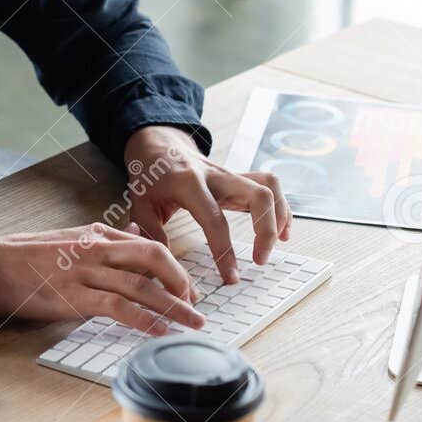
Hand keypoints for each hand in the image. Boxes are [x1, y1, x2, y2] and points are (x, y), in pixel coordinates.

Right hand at [0, 224, 205, 335]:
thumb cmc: (22, 257)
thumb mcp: (68, 238)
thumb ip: (103, 238)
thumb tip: (134, 230)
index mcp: (96, 235)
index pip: (148, 246)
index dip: (174, 268)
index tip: (186, 288)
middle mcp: (97, 249)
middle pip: (155, 258)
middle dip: (182, 282)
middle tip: (196, 304)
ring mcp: (86, 272)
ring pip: (143, 285)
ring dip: (174, 306)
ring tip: (193, 323)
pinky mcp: (75, 297)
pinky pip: (120, 308)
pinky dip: (145, 320)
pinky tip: (161, 331)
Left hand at [123, 125, 291, 282]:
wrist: (157, 145)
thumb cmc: (149, 176)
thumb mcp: (139, 204)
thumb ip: (153, 235)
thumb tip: (169, 270)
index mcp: (189, 183)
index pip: (215, 220)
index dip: (225, 252)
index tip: (231, 277)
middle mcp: (216, 175)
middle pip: (258, 195)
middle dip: (267, 230)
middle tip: (260, 260)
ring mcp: (230, 174)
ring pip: (270, 186)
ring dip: (280, 215)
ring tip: (278, 244)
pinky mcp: (238, 177)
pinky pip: (270, 186)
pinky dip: (281, 207)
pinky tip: (283, 231)